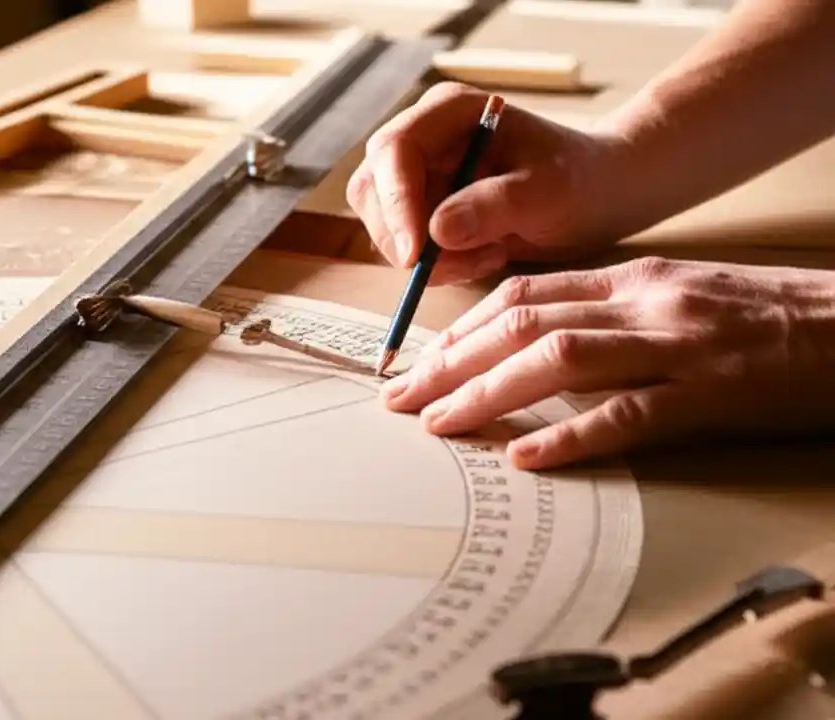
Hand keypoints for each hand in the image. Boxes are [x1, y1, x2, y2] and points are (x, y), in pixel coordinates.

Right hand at [346, 83, 629, 283]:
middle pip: (374, 190)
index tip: (416, 255)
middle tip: (458, 265)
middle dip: (405, 238)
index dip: (396, 204)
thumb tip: (435, 232)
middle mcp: (424, 139)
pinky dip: (438, 265)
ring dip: (427, 258)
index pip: (394, 152)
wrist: (600, 195)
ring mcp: (420, 175)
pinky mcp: (424, 209)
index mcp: (448, 113)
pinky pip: (405, 246)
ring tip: (486, 256)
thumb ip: (493, 206)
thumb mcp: (548, 191)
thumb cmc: (582, 179)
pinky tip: (484, 257)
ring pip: (384, 225)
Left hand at [381, 257, 834, 468]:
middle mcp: (645, 304)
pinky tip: (527, 458)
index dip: (461, 328)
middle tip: (398, 397)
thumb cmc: (774, 318)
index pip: (524, 294)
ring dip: (487, 392)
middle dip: (450, 360)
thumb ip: (612, 310)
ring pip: (559, 362)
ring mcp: (678, 347)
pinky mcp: (713, 396)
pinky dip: (571, 436)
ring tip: (438, 423)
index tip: (421, 359)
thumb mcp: (682, 295)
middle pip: (523, 323)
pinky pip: (629, 416)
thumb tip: (538, 339)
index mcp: (635, 278)